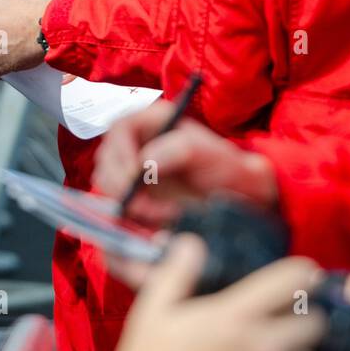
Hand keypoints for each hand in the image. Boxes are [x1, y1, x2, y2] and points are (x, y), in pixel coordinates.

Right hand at [95, 104, 277, 222]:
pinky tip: (156, 228)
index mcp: (157, 122)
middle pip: (106, 161)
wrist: (243, 204)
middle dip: (122, 188)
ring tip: (165, 217)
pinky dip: (129, 222)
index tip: (134, 178)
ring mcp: (134, 175)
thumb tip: (146, 162)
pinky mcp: (133, 202)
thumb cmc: (235, 176)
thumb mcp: (220, 158)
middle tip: (149, 209)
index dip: (120, 153)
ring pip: (107, 189)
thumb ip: (184, 149)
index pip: (120, 128)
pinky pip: (115, 212)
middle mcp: (140, 146)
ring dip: (129, 208)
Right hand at [113, 235, 332, 350]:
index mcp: (236, 316)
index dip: (304, 274)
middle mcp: (262, 348)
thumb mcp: (153, 312)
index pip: (294, 281)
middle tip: (288, 325)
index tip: (305, 277)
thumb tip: (192, 243)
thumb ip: (177, 274)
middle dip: (305, 321)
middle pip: (315, 324)